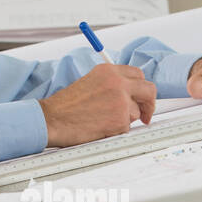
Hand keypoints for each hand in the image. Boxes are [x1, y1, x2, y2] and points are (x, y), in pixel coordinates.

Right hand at [40, 62, 157, 146]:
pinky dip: (116, 131)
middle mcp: (118, 82)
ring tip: (102, 121)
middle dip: (149, 104)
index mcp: (109, 71)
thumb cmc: (66, 105)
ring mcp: (121, 101)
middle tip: (145, 115)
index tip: (140, 98)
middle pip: (148, 90)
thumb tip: (130, 94)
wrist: (53, 119)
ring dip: (124, 120)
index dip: (141, 88)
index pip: (138, 75)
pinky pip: (127, 128)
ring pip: (136, 113)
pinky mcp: (120, 119)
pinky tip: (100, 127)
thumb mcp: (90, 82)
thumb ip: (111, 84)